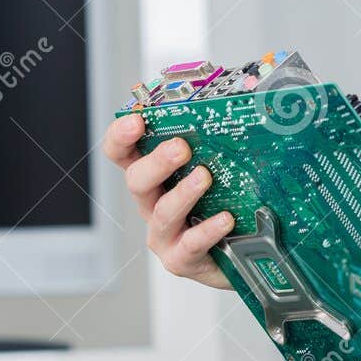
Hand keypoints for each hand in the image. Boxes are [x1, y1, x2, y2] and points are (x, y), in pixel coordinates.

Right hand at [104, 113, 232, 289]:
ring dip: (183, 193)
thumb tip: (238, 102)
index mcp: (154, 175)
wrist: (240, 252)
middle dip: (156, 162)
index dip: (121, 136)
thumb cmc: (222, 202)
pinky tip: (225, 219)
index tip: (136, 121)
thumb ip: (215, 140)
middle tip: (180, 148)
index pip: (122, 152)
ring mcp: (163, 233)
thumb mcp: (216, 166)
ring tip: (205, 177)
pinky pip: (190, 244)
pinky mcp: (180, 259)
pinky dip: (207, 230)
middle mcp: (151, 203)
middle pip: (137, 180)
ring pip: (162, 212)